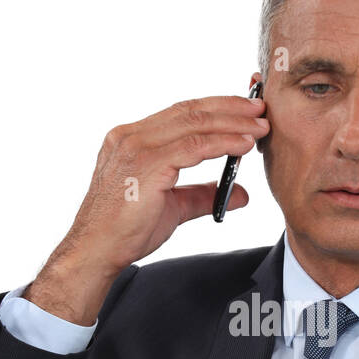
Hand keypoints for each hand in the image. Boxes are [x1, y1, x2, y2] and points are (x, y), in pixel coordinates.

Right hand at [25, 95, 268, 322]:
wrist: (98, 251)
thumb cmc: (125, 231)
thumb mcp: (172, 207)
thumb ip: (203, 196)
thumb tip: (239, 193)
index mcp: (132, 139)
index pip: (180, 113)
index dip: (216, 107)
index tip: (245, 109)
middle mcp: (131, 136)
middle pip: (190, 111)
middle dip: (230, 107)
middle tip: (261, 108)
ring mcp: (136, 147)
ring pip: (194, 124)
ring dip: (233, 122)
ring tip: (260, 124)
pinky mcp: (147, 164)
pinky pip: (194, 147)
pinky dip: (223, 143)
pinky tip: (244, 145)